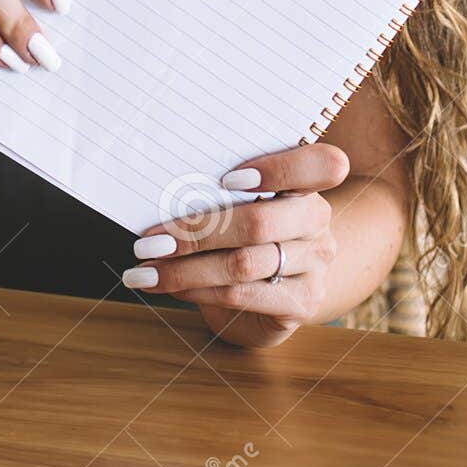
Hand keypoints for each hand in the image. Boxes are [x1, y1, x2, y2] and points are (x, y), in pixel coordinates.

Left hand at [126, 144, 350, 347]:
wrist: (273, 289)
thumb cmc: (244, 233)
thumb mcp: (239, 204)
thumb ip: (221, 192)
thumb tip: (160, 190)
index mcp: (308, 182)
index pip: (321, 164)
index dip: (279, 169)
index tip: (227, 179)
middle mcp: (317, 220)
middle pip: (260, 222)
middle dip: (195, 232)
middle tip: (147, 242)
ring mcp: (315, 264)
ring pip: (243, 263)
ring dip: (185, 268)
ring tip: (145, 271)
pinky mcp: (302, 301)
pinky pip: (242, 294)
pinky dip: (198, 290)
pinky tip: (171, 287)